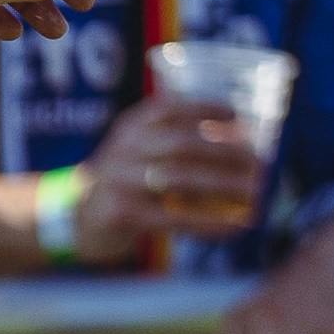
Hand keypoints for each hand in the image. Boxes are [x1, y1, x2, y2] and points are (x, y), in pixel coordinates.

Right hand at [51, 91, 267, 263]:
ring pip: (181, 179)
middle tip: (260, 163)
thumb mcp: (138, 148)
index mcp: (132, 126)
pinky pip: (173, 218)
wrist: (73, 217)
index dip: (206, 109)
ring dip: (224, 186)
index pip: (171, 108)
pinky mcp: (122, 215)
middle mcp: (124, 149)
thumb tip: (243, 144)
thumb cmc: (124, 181)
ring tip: (255, 192)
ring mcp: (120, 182)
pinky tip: (234, 225)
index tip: (237, 116)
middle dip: (227, 152)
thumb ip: (173, 139)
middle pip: (184, 144)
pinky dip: (209, 221)